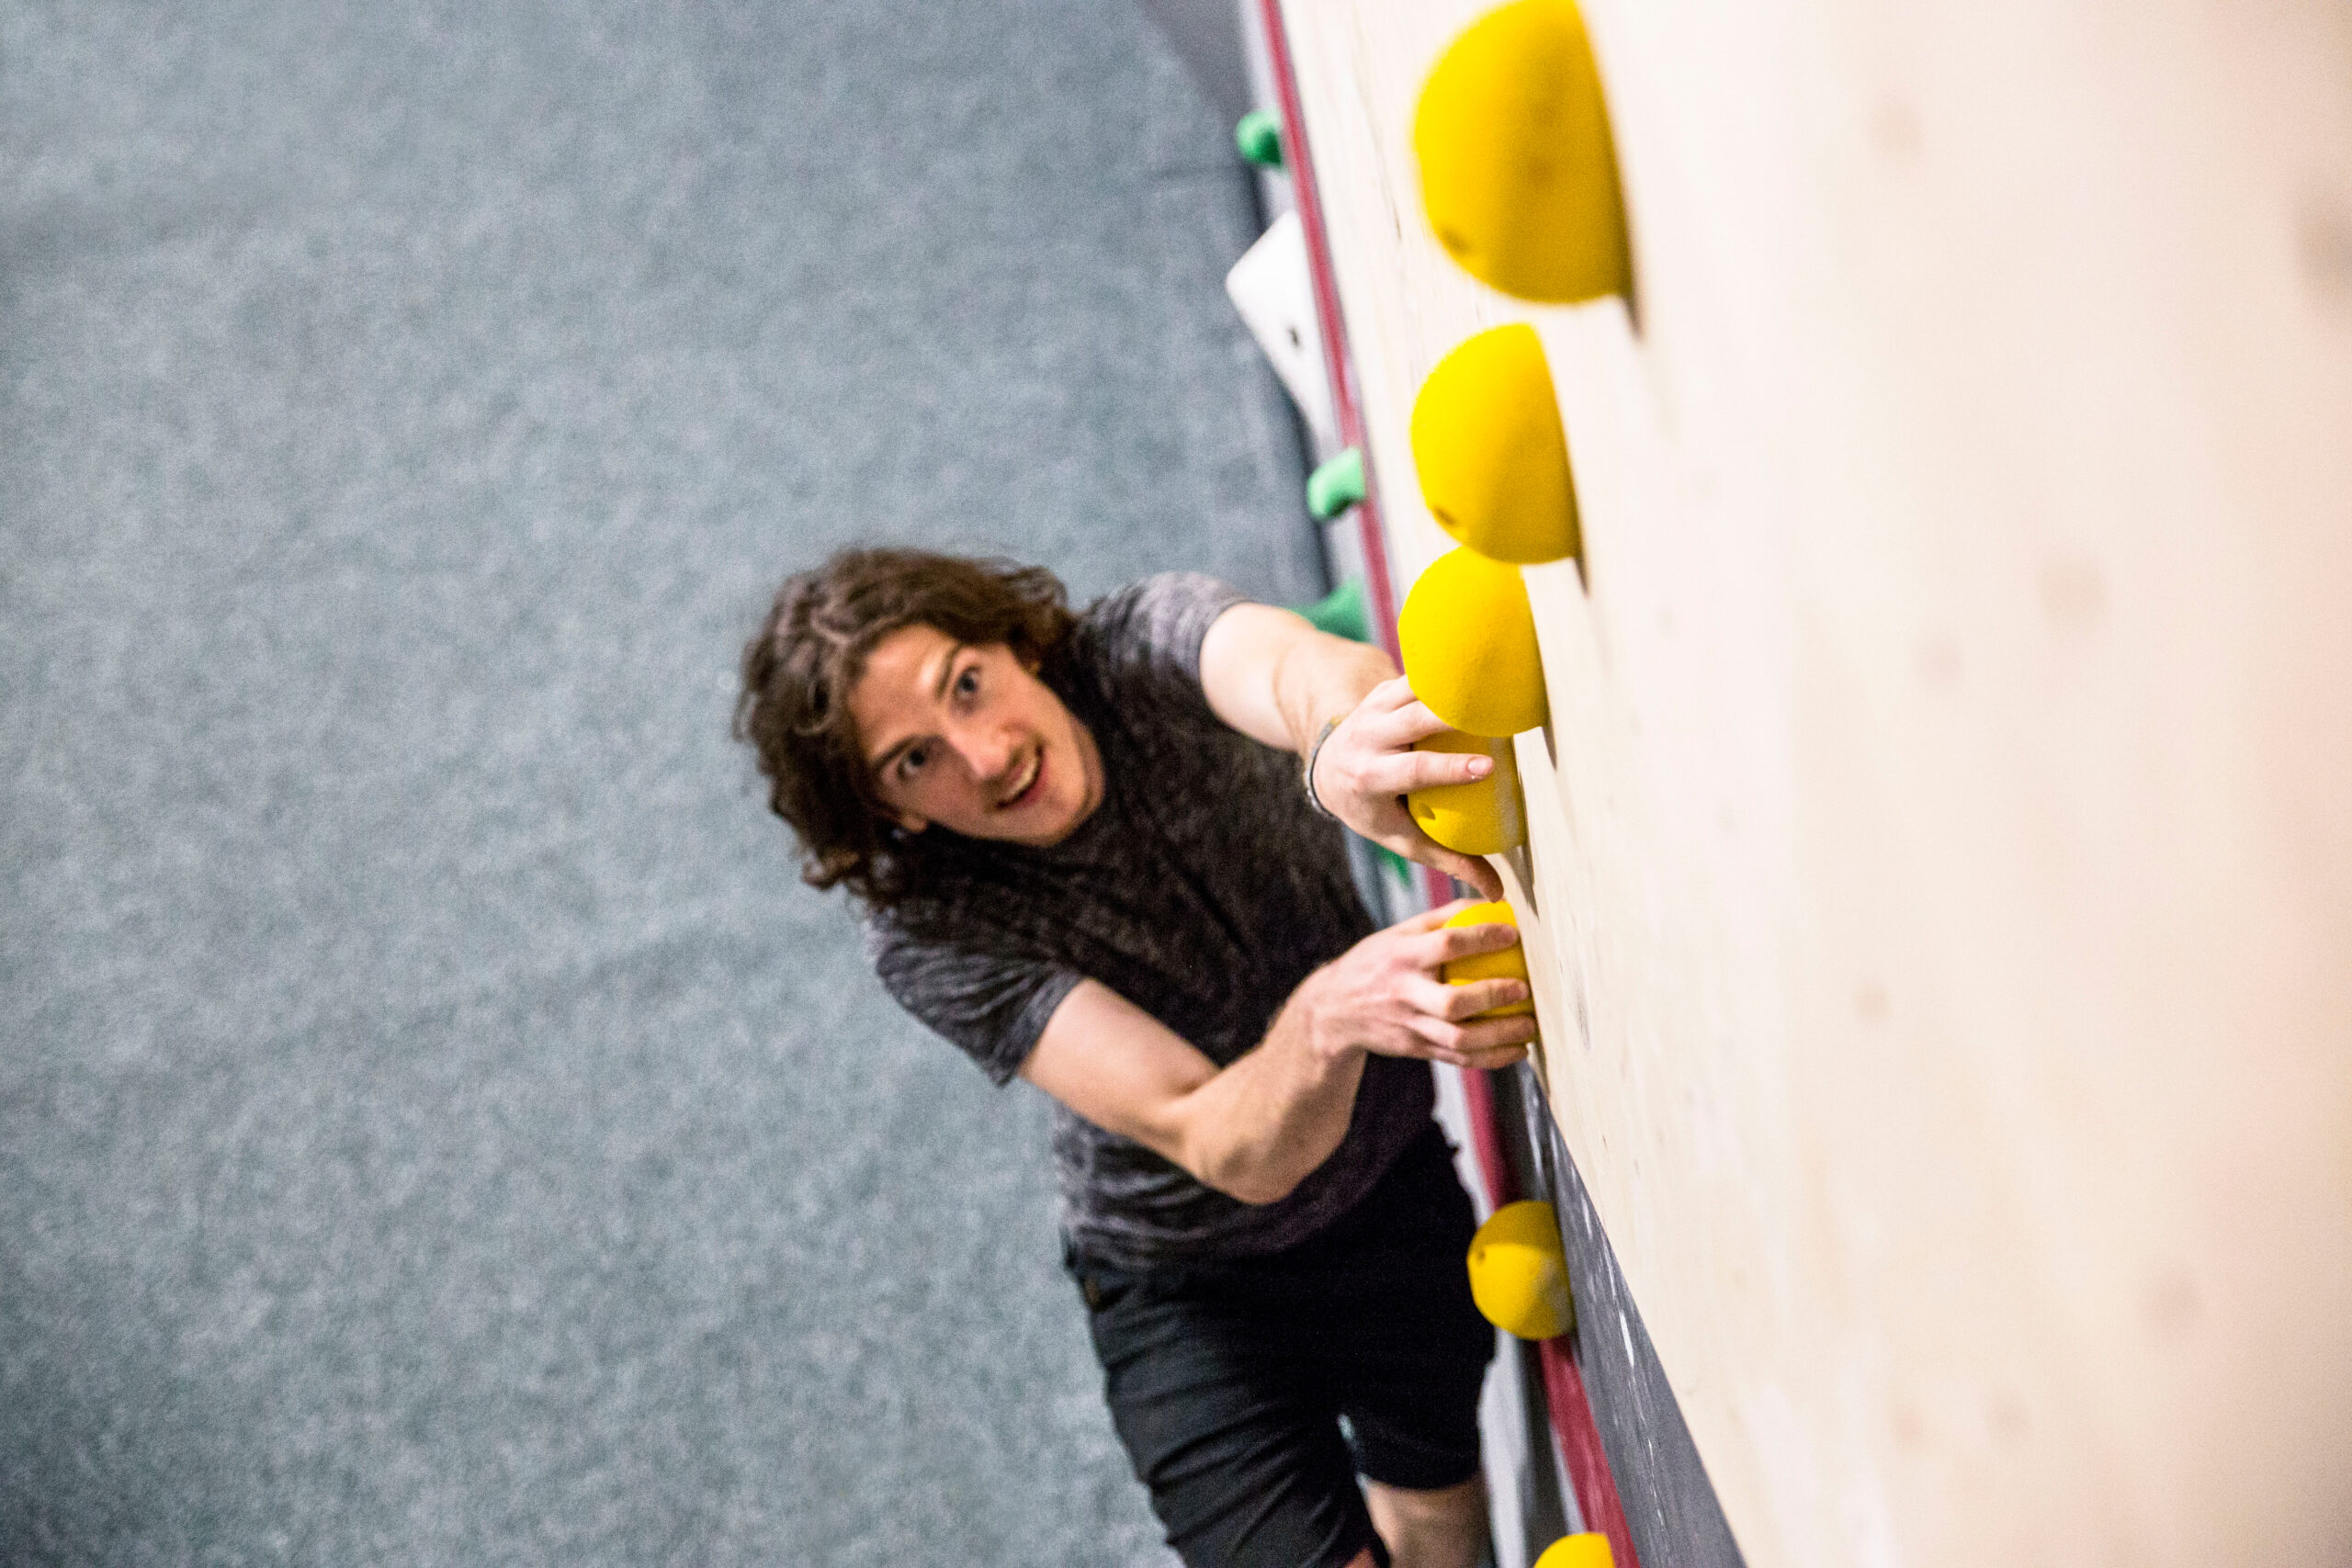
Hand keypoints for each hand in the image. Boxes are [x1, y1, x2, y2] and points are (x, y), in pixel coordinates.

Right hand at [1294, 900, 1534, 1069]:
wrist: (1335, 1011)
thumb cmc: (1377, 962)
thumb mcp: (1398, 933)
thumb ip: (1441, 918)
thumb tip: (1492, 903)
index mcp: (1400, 956)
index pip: (1444, 944)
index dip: (1482, 938)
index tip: (1513, 934)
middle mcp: (1403, 993)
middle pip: (1452, 1003)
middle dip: (1493, 997)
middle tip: (1524, 989)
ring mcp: (1409, 1026)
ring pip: (1459, 1040)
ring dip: (1501, 1036)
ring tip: (1530, 1026)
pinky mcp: (1416, 1049)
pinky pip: (1458, 1059)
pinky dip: (1492, 1058)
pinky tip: (1517, 1049)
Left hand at [1309, 677, 1505, 899]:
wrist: (1330, 767)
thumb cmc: (1377, 810)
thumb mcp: (1403, 838)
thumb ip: (1450, 860)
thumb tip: (1499, 892)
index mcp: (1370, 778)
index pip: (1413, 771)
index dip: (1450, 768)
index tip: (1487, 767)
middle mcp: (1368, 739)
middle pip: (1412, 721)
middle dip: (1452, 716)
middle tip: (1498, 716)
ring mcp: (1374, 711)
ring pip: (1414, 690)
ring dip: (1450, 687)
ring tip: (1493, 688)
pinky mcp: (1384, 691)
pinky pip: (1417, 677)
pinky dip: (1443, 674)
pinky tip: (1478, 672)